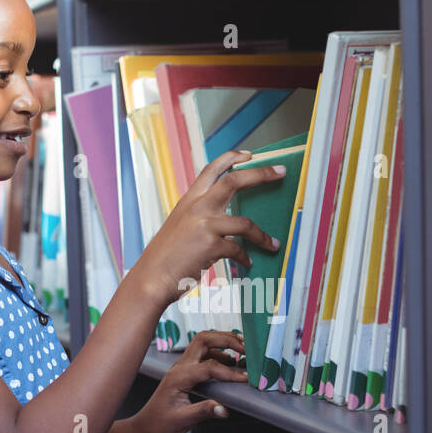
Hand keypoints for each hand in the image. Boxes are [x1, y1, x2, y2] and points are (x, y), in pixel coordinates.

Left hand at [129, 331, 246, 432]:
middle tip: (245, 347)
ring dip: (223, 342)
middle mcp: (180, 367)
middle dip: (226, 339)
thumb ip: (204, 411)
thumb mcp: (183, 420)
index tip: (245, 378)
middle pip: (204, 339)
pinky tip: (229, 361)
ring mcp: (182, 367)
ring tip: (241, 350)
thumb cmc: (159, 424)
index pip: (209, 367)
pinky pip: (203, 354)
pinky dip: (218, 352)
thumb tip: (224, 408)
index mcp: (179, 377)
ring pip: (203, 342)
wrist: (146, 428)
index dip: (229, 372)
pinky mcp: (186, 371)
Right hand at [135, 149, 283, 306]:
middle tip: (280, 172)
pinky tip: (248, 263)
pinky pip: (238, 250)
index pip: (211, 169)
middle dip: (261, 174)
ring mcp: (204, 225)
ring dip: (262, 236)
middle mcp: (197, 207)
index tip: (249, 154)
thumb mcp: (180, 226)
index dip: (232, 158)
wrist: (152, 278)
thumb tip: (224, 218)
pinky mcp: (211, 246)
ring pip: (245, 223)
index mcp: (189, 200)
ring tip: (272, 244)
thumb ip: (199, 216)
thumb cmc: (166, 256)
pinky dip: (246, 257)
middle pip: (234, 181)